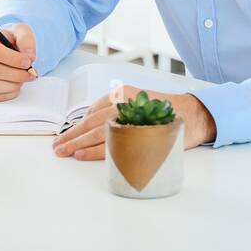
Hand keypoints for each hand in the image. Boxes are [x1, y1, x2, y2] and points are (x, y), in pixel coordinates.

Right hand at [0, 22, 37, 101]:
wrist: (3, 51)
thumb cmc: (9, 41)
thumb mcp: (20, 32)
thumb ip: (26, 39)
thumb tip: (29, 56)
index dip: (12, 58)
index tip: (27, 62)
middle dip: (15, 74)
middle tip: (30, 74)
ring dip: (11, 85)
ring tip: (22, 80)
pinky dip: (6, 94)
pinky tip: (14, 87)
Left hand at [52, 85, 216, 160]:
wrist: (193, 114)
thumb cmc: (164, 114)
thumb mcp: (138, 106)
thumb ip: (118, 113)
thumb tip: (92, 130)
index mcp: (123, 95)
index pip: (93, 111)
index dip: (77, 125)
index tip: (65, 136)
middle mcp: (125, 102)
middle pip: (91, 122)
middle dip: (72, 136)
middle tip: (57, 147)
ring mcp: (131, 116)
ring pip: (97, 132)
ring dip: (78, 144)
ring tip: (64, 152)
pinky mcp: (138, 130)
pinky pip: (110, 142)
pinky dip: (94, 150)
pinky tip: (82, 155)